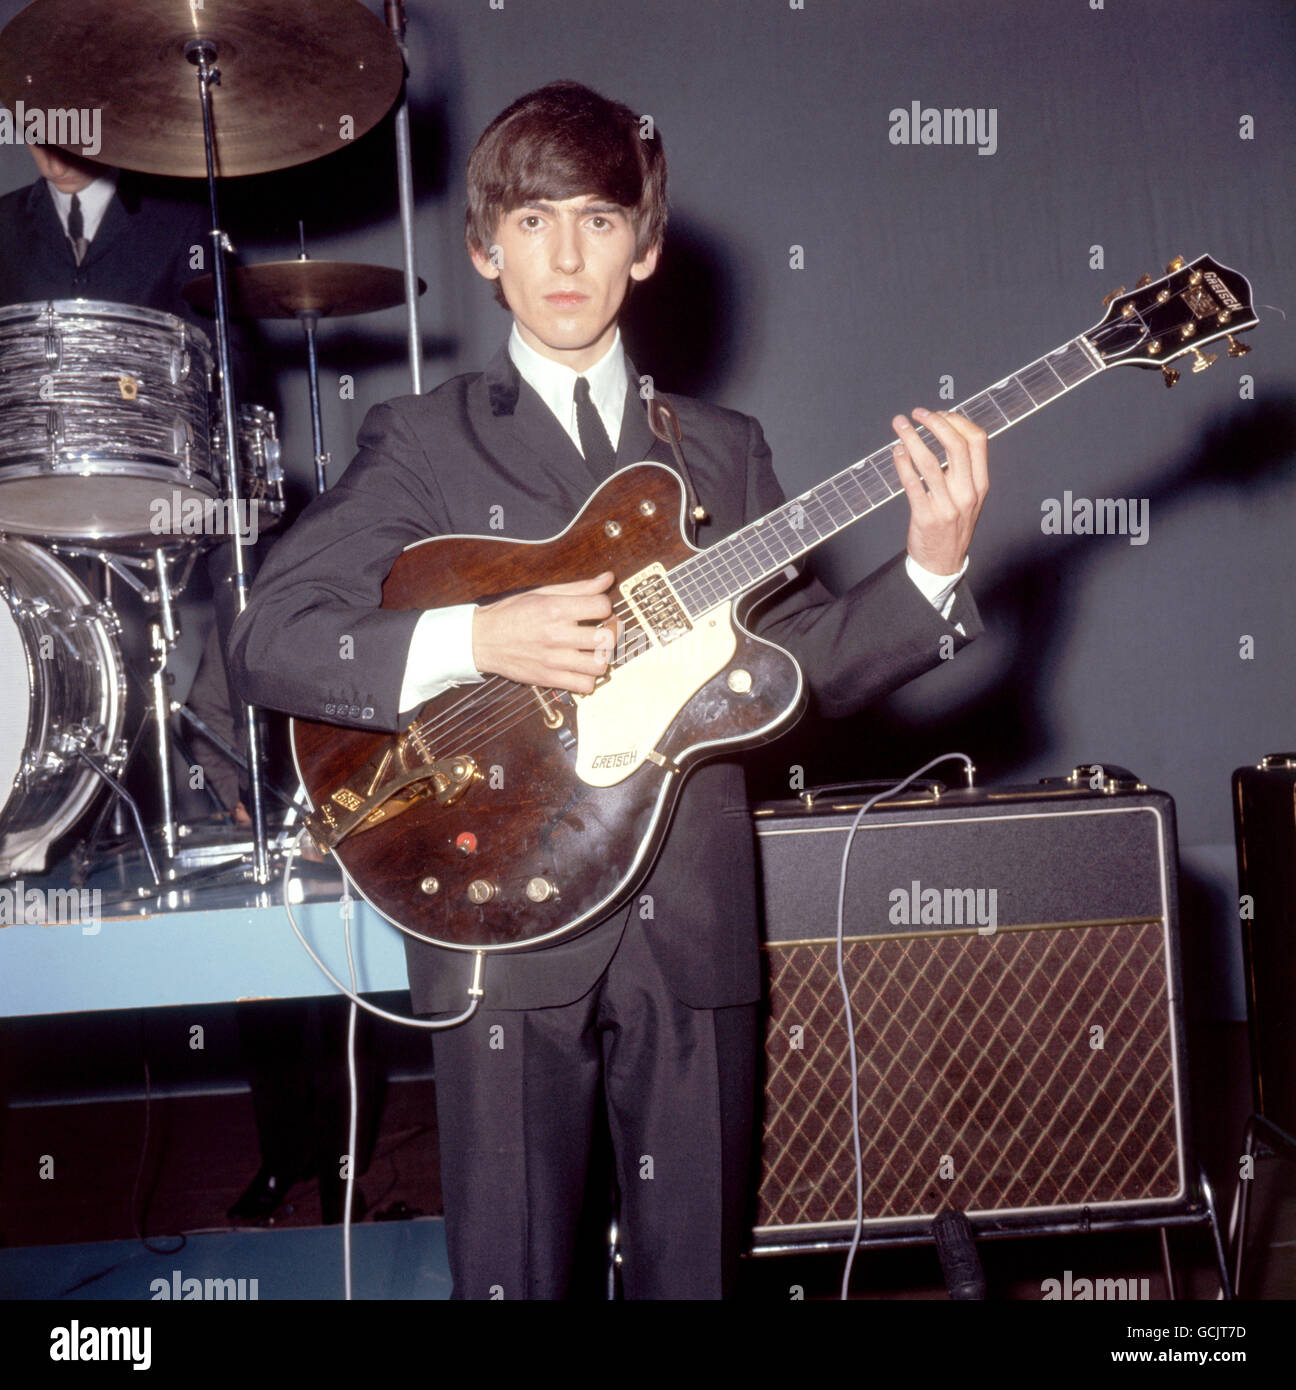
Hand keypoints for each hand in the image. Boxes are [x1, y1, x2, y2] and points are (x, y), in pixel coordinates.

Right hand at [472, 571, 618, 693]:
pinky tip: (582, 668)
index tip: (600, 609)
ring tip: (595, 650)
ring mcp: (554, 660)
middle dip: (612, 631)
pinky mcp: (548, 679)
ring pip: (600, 666)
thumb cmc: (510, 614)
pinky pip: (584, 686)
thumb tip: (607, 578)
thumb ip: (579, 588)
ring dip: (602, 658)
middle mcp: (556, 635)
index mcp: (555, 609)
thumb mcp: (543, 593)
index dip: (605, 606)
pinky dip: (589, 679)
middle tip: (605, 629)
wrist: (481, 640)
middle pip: (606, 638)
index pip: (602, 606)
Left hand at [892, 408, 988, 575]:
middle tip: (917, 413)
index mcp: (980, 484)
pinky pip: (912, 483)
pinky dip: (902, 463)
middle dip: (935, 422)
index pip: (977, 440)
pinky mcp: (926, 516)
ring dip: (912, 438)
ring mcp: (947, 506)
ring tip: (900, 425)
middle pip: (956, 445)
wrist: (943, 563)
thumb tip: (945, 432)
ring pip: (930, 462)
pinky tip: (897, 451)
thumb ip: (962, 470)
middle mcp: (967, 493)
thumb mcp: (968, 497)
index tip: (939, 413)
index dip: (957, 421)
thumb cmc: (952, 526)